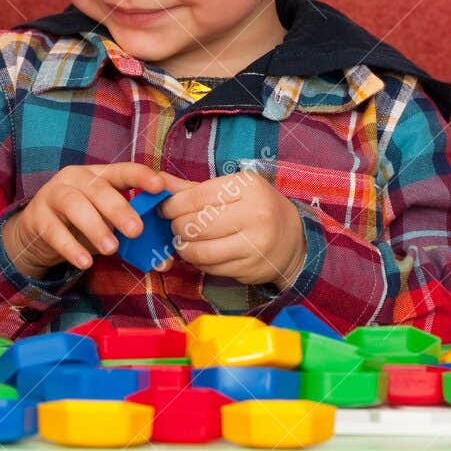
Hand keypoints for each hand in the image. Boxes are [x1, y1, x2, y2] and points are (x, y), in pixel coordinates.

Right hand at [0, 162, 166, 278]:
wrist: (38, 232)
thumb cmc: (82, 224)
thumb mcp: (108, 224)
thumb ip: (133, 237)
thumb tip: (165, 262)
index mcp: (99, 175)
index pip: (122, 170)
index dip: (141, 176)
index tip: (159, 187)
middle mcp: (76, 178)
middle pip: (98, 188)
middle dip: (119, 209)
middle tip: (136, 230)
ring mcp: (53, 194)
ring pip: (74, 204)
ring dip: (94, 227)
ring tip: (111, 249)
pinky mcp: (37, 217)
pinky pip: (53, 231)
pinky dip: (70, 247)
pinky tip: (84, 263)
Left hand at [159, 169, 307, 286]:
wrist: (292, 239)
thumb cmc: (255, 207)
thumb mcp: (232, 189)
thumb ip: (193, 188)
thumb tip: (158, 182)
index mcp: (248, 187)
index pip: (198, 197)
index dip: (174, 205)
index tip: (165, 209)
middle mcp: (255, 215)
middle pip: (196, 225)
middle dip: (176, 226)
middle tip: (175, 225)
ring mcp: (254, 245)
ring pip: (200, 251)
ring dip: (183, 247)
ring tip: (184, 240)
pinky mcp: (250, 268)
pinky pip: (210, 268)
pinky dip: (198, 261)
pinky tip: (200, 253)